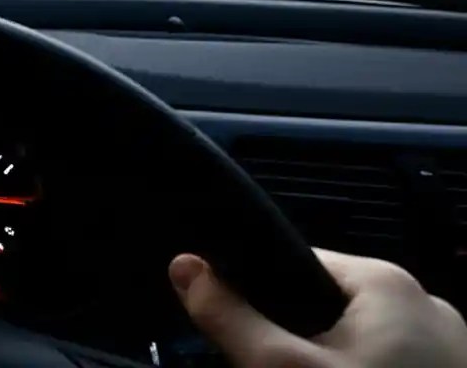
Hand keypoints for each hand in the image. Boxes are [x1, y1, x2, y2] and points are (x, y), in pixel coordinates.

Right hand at [170, 249, 466, 367]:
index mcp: (387, 281)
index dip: (259, 297)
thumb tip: (182, 265)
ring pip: (357, 343)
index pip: (298, 265)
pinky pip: (385, 364)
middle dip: (295, 341)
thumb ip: (229, 317)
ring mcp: (446, 348)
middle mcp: (426, 305)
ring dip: (326, 364)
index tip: (245, 339)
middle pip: (327, 308)